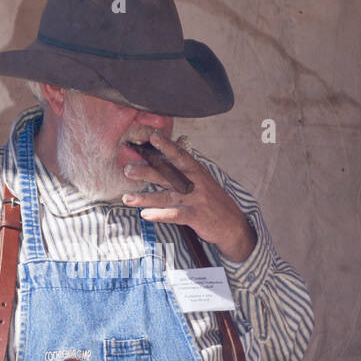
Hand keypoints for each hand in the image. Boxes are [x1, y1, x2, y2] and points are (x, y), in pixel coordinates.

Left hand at [121, 129, 255, 260]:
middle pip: (168, 175)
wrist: (232, 225)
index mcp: (196, 171)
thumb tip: (170, 149)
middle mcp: (195, 183)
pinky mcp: (196, 217)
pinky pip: (175, 215)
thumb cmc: (213, 200)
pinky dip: (160, 215)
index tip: (152, 136)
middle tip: (127, 169)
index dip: (166, 146)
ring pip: (166, 197)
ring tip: (127, 198)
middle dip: (147, 171)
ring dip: (145, 197)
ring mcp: (195, 200)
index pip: (179, 155)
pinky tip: (146, 215)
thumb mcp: (202, 180)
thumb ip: (184, 168)